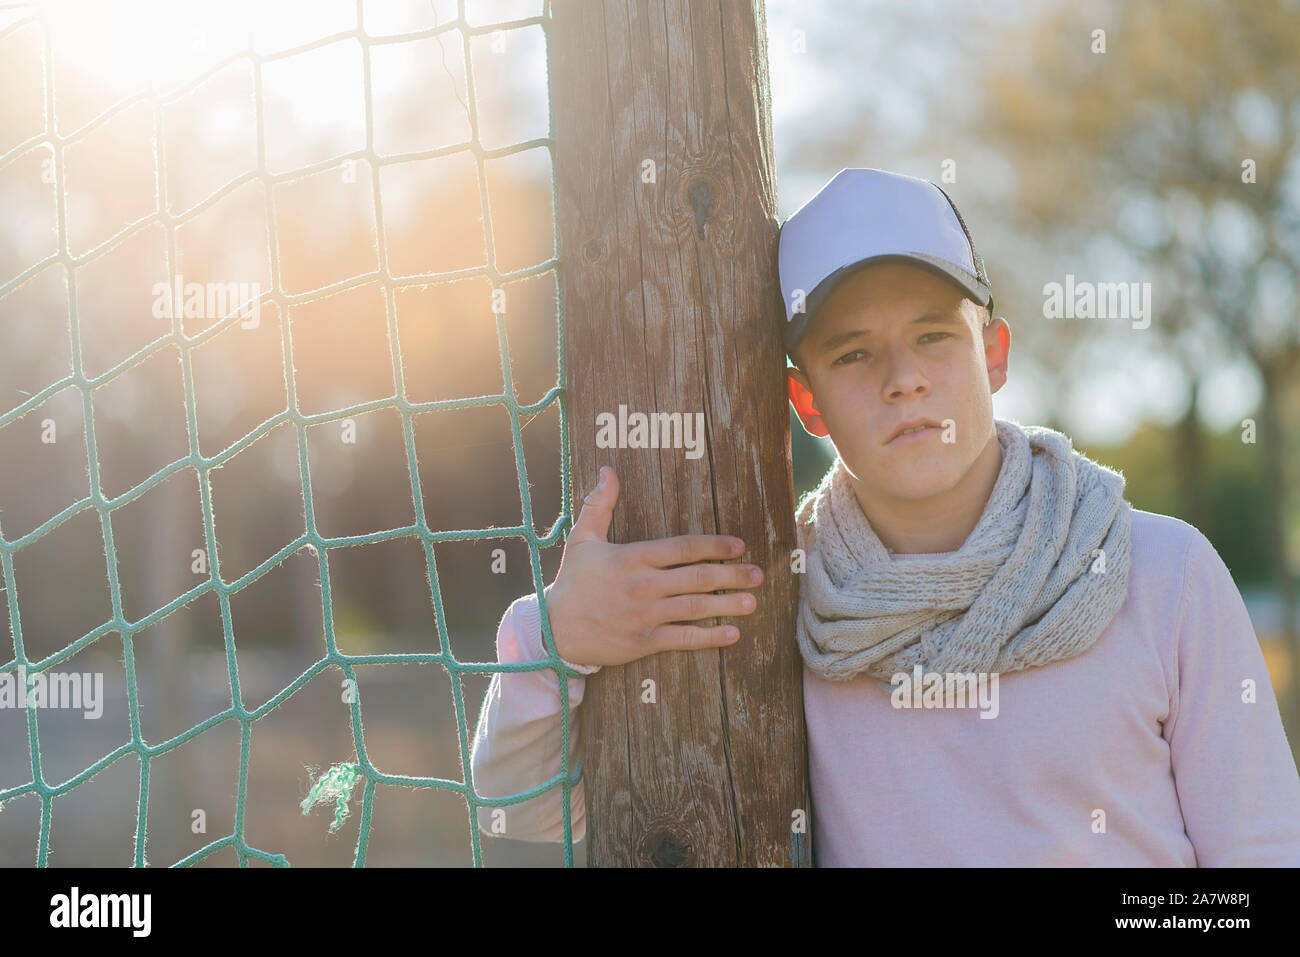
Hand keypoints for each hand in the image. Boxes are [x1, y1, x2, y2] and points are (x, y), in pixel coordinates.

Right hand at [541, 466, 762, 667]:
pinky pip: (683, 639)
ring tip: (752, 602)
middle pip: (696, 578)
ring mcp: (645, 615)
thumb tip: (608, 470)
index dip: (714, 546)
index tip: (739, 546)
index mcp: (633, 558)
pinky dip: (709, 637)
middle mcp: (643, 586)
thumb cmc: (573, 582)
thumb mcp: (582, 539)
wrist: (554, 630)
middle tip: (758, 573)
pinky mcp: (644, 641)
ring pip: (695, 608)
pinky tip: (732, 634)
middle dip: (731, 575)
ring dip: (727, 605)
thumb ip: (599, 504)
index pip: (682, 548)